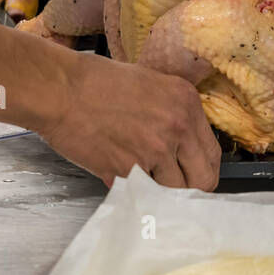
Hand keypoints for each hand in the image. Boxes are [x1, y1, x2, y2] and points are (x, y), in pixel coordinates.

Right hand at [37, 51, 220, 190]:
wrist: (60, 90)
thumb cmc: (95, 81)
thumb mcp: (149, 83)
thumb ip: (172, 111)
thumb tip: (180, 141)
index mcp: (186, 103)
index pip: (213, 154)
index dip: (203, 169)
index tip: (193, 173)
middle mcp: (177, 128)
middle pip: (201, 181)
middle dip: (188, 188)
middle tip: (172, 186)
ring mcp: (154, 153)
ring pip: (172, 193)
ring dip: (158, 190)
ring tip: (140, 176)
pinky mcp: (129, 172)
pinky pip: (141, 193)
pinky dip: (132, 191)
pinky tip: (119, 174)